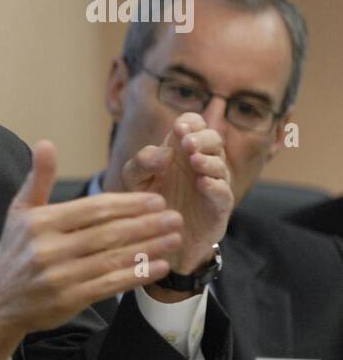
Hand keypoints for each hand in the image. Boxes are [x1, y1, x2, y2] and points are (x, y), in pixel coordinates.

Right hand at [0, 140, 182, 359]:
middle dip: (146, 224)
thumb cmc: (14, 252)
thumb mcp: (19, 212)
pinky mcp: (69, 300)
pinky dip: (137, 275)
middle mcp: (48, 249)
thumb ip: (37, 178)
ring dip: (149, 248)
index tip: (155, 200)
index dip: (128, 204)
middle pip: (108, 233)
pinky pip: (110, 284)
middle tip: (174, 217)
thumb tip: (45, 143)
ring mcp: (59, 276)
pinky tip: (158, 266)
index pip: (92, 209)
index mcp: (39, 223)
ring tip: (174, 239)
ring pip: (113, 259)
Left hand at [120, 113, 232, 275]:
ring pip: (221, 165)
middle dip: (202, 138)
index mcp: (181, 149)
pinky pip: (223, 193)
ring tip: (194, 160)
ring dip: (209, 160)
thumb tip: (165, 152)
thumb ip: (143, 162)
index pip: (195, 125)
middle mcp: (200, 162)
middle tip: (187, 143)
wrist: (157, 236)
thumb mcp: (135, 179)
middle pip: (214, 140)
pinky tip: (202, 183)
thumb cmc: (149, 199)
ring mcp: (212, 183)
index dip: (190, 123)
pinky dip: (215, 186)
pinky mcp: (218, 206)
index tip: (179, 128)